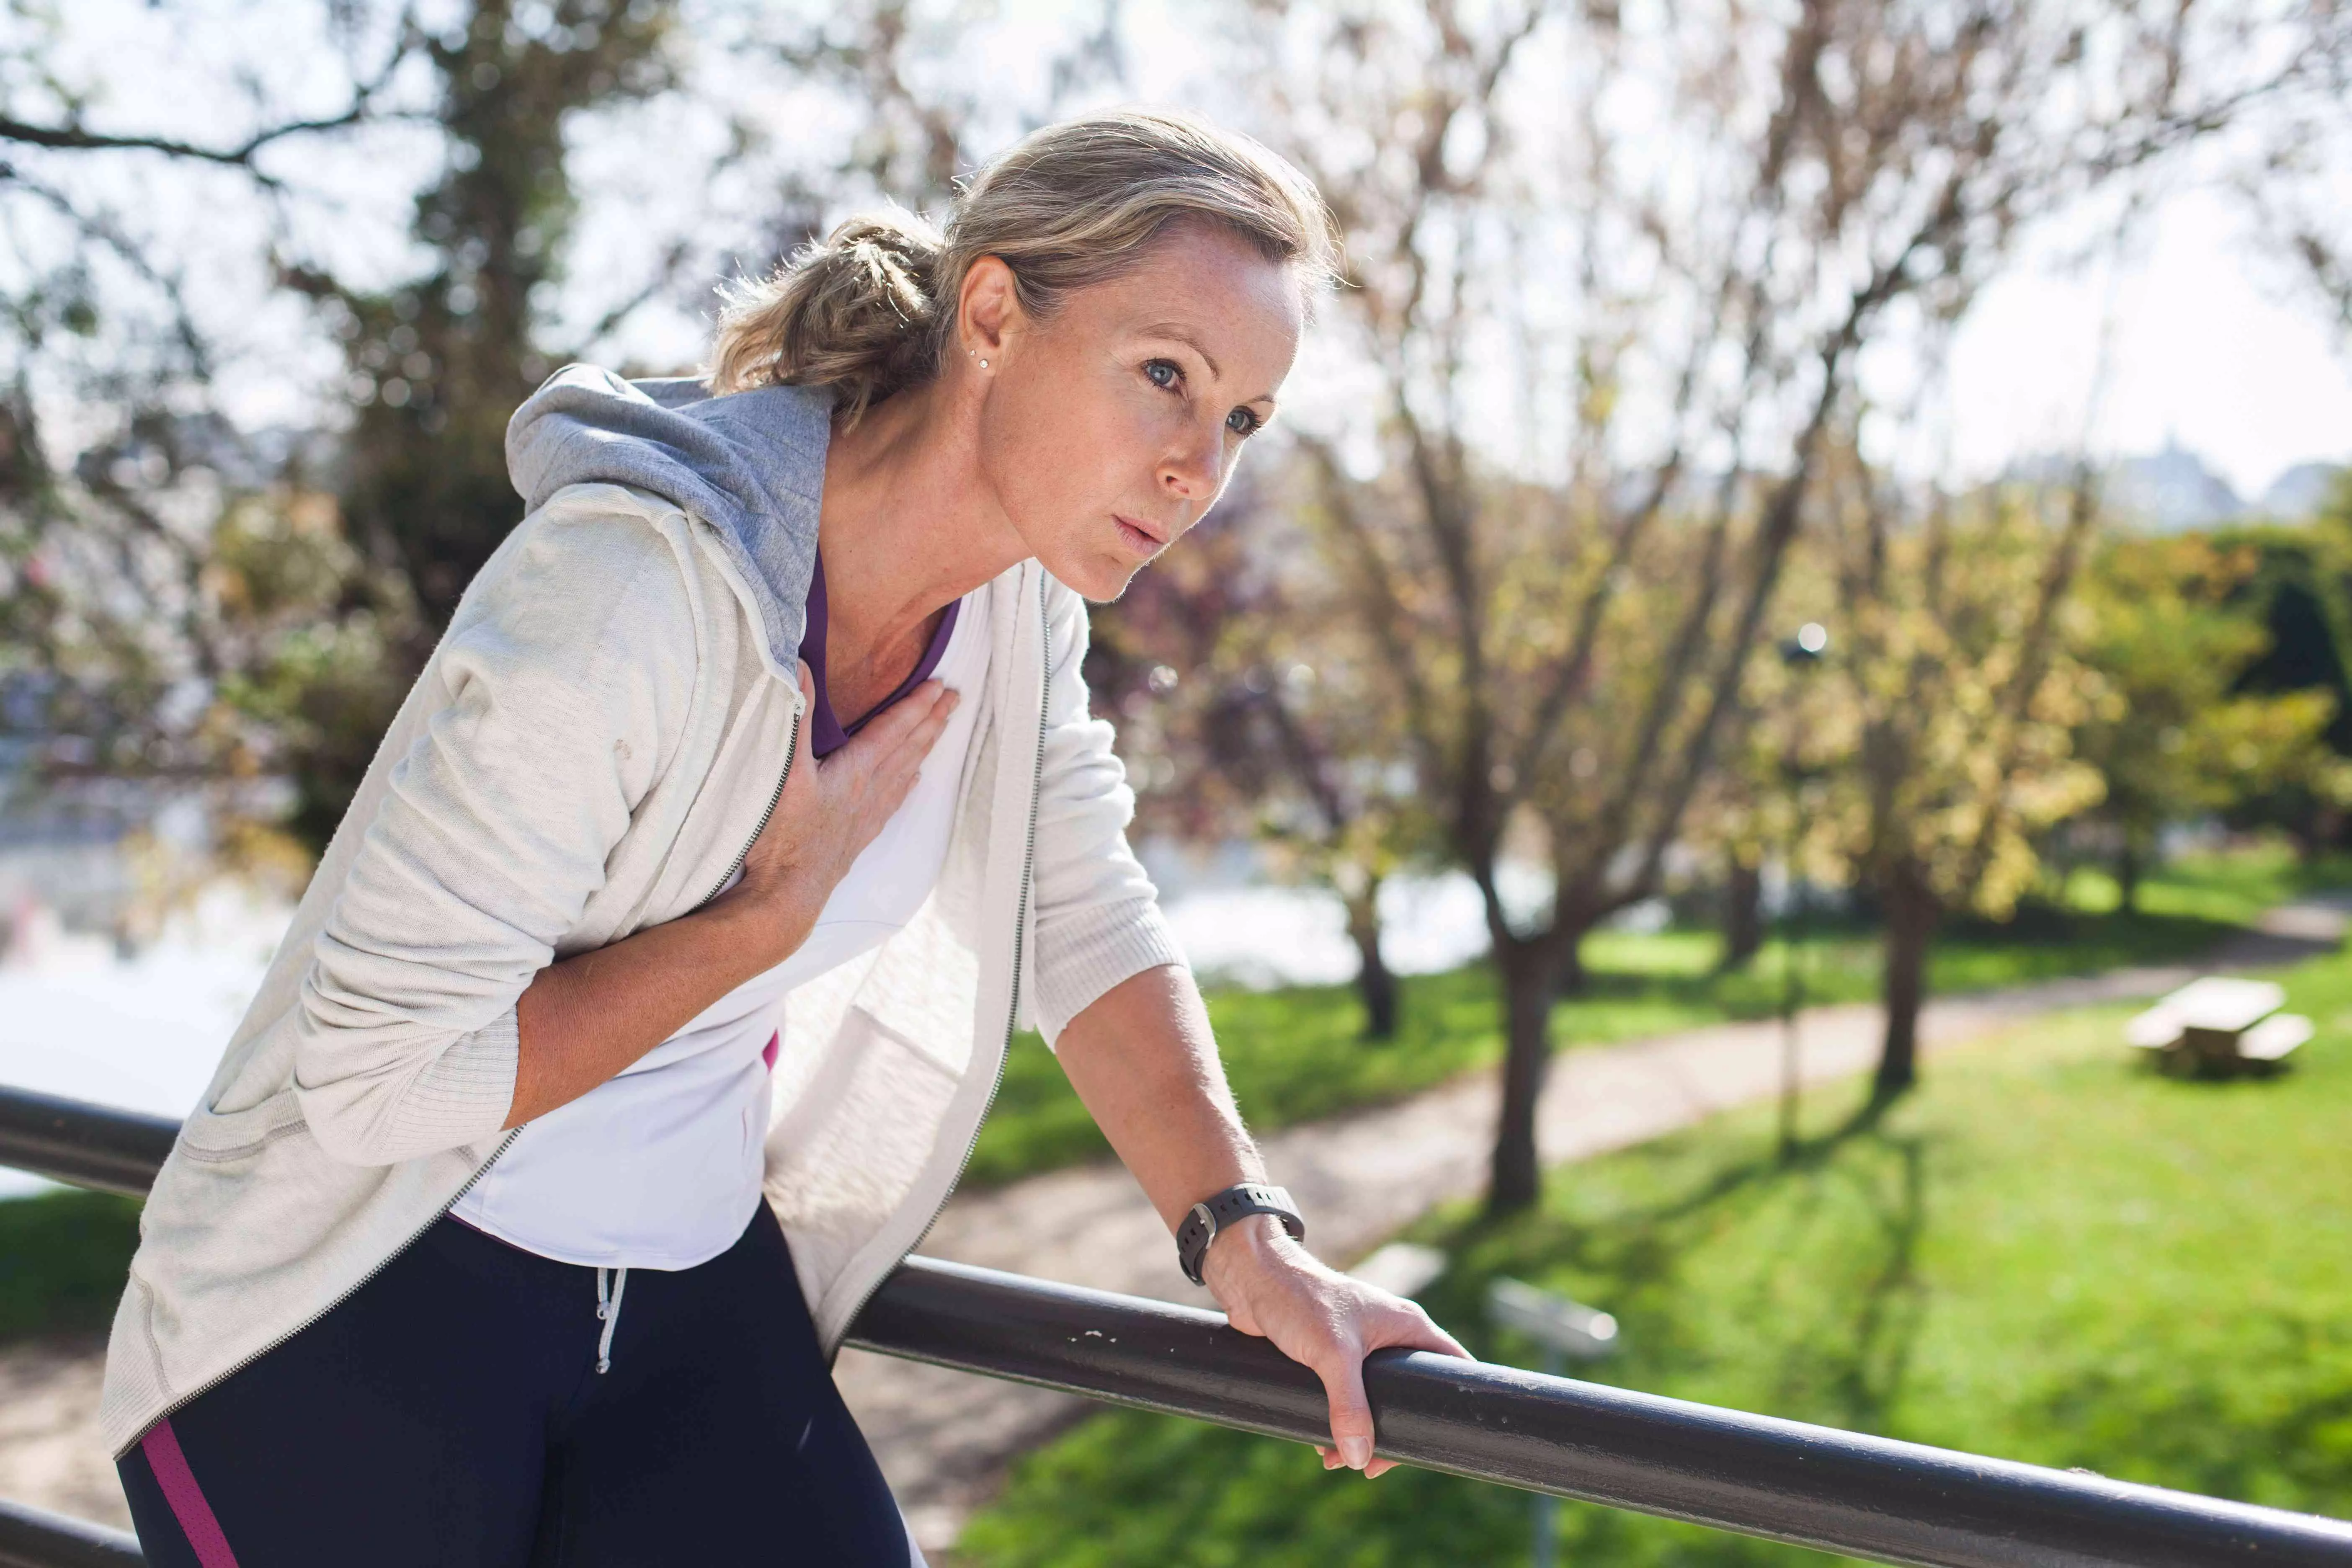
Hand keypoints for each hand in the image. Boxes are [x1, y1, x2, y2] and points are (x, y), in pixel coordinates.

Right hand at [723, 661, 957, 960]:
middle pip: (909, 748)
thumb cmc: (781, 838)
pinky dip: (906, 784)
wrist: (784, 899)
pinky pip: (893, 801)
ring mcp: (866, 818)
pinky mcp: (857, 839)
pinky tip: (911, 782)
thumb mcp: (783, 770)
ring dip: (924, 748)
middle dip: (931, 721)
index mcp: (856, 772)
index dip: (916, 705)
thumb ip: (796, 717)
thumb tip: (801, 667)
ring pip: (905, 774)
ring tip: (940, 731)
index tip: (940, 686)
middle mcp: (869, 793)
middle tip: (954, 699)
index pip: (894, 729)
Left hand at [1201, 1215, 1471, 1477]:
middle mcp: (1388, 1336)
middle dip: (1393, 1433)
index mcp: (1406, 1325)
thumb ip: (1349, 1405)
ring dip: (1359, 1434)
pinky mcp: (1329, 1356)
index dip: (1454, 1400)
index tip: (1444, 1439)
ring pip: (1373, 1401)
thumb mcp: (1332, 1355)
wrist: (1252, 1278)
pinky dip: (1337, 1422)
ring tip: (1336, 1461)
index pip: (1451, 1363)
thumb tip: (1359, 1457)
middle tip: (1375, 1466)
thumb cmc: (1300, 1299)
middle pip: (1409, 1395)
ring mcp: (1359, 1346)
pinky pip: (1344, 1398)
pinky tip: (1320, 1444)